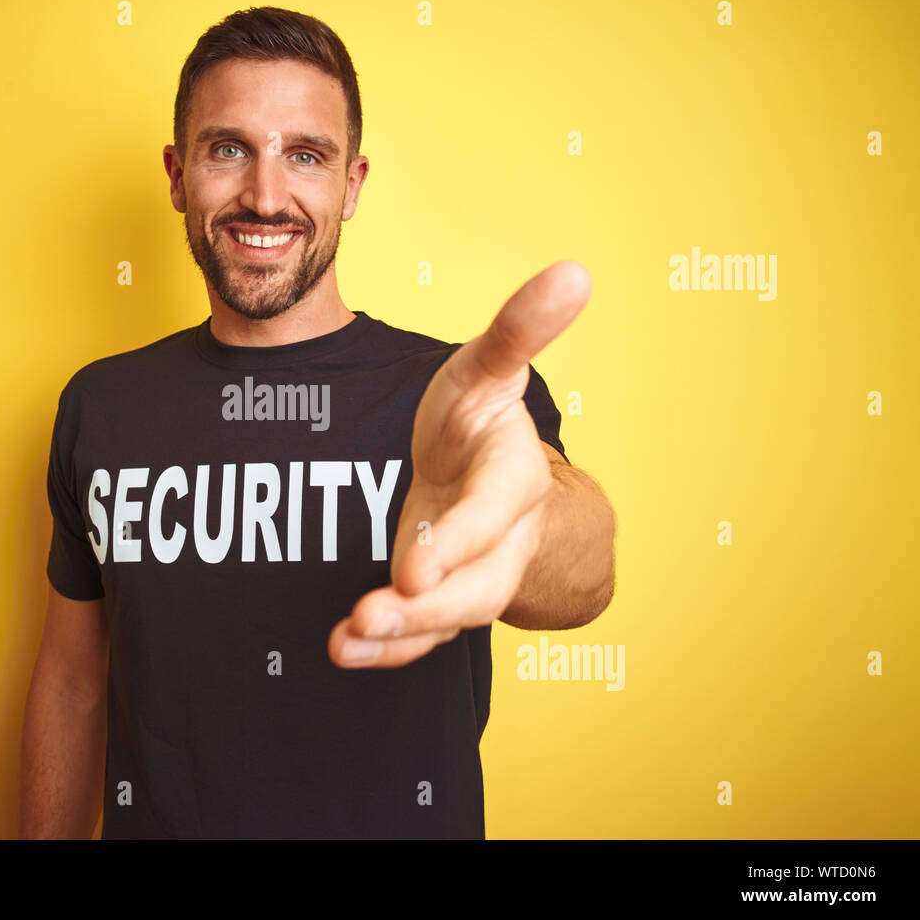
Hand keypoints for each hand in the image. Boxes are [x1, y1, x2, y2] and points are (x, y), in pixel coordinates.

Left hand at [328, 260, 591, 667]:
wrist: (487, 468)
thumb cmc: (477, 415)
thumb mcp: (489, 367)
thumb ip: (518, 329)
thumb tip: (573, 271)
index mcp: (516, 477)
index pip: (495, 512)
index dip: (461, 539)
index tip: (414, 564)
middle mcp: (503, 538)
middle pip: (477, 584)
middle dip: (426, 605)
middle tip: (371, 612)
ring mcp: (473, 574)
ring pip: (448, 617)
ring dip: (401, 633)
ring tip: (348, 640)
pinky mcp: (441, 596)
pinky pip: (422, 634)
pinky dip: (386, 647)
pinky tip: (346, 648)